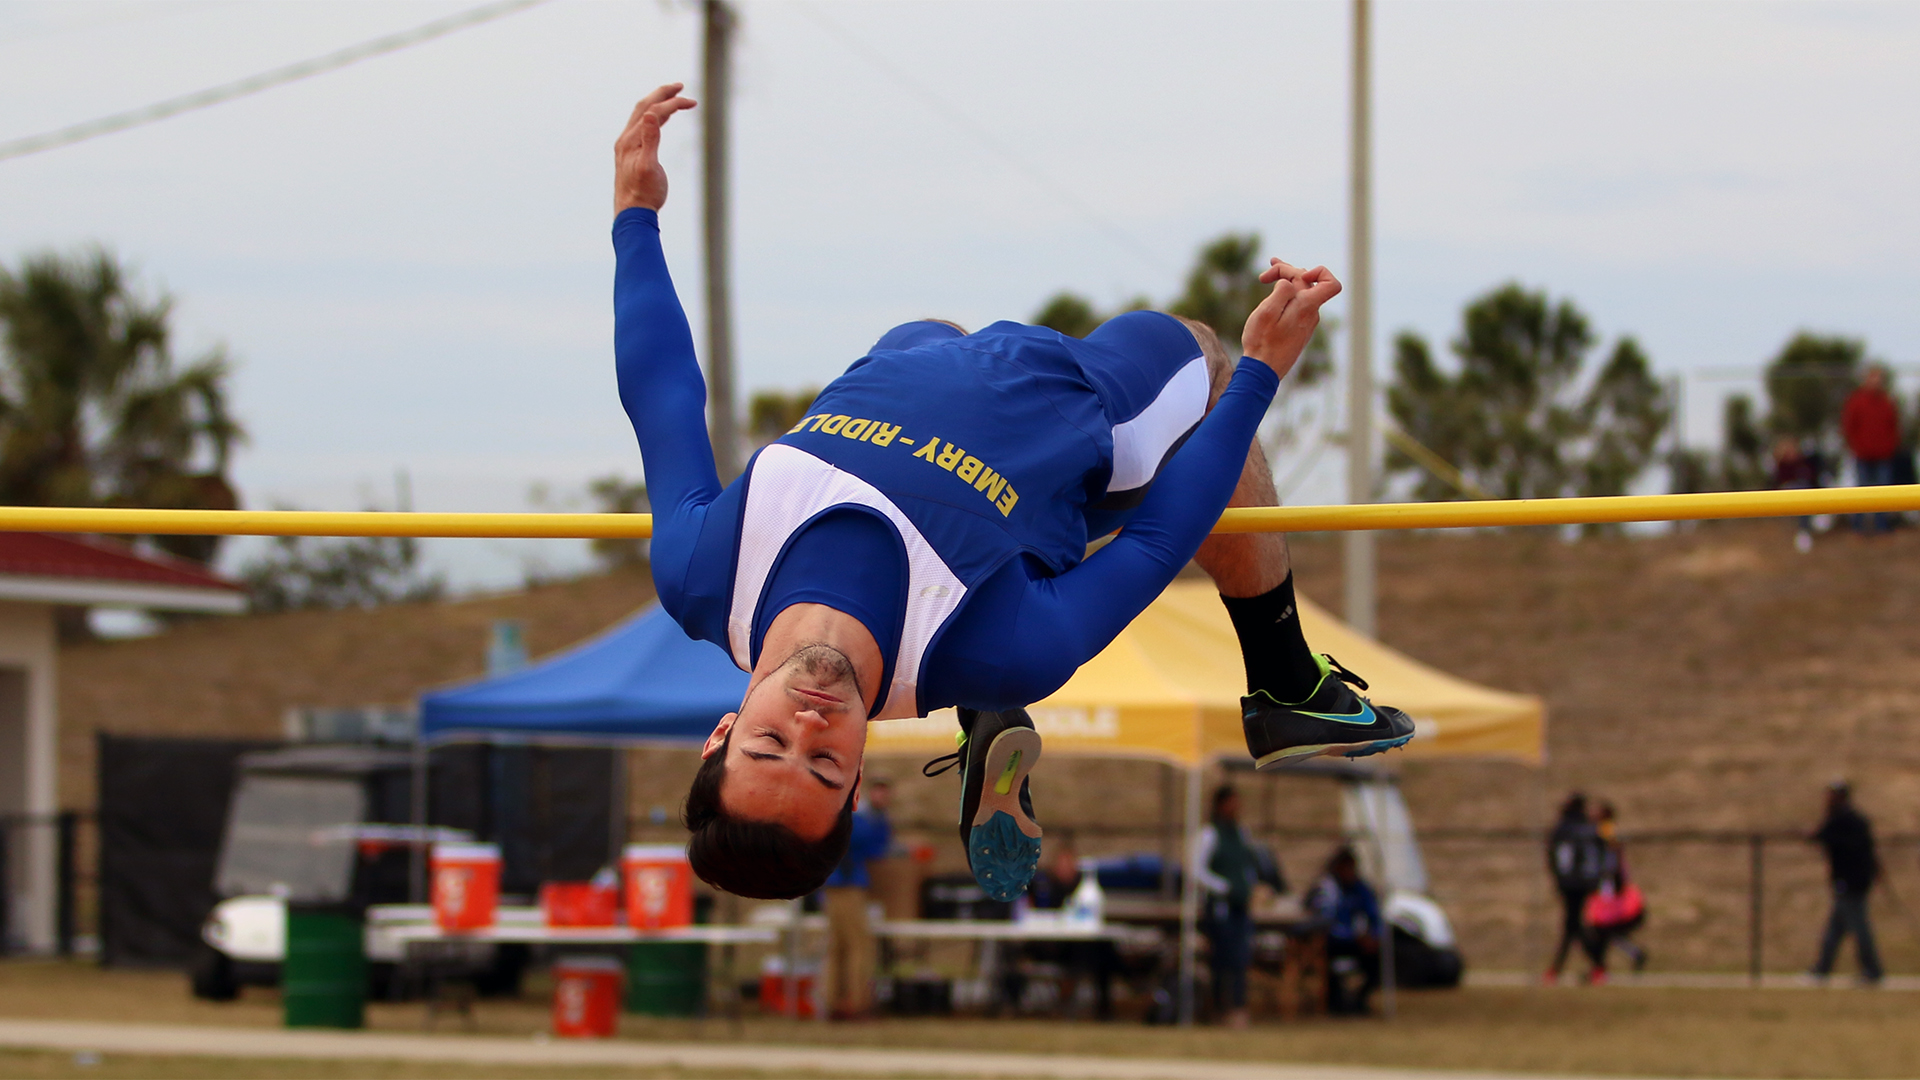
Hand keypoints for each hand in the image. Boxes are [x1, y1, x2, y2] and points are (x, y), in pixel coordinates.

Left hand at [614, 83, 696, 216]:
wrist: (632, 214)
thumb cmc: (643, 194)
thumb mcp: (648, 167)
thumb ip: (650, 139)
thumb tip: (652, 113)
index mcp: (630, 140)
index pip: (652, 112)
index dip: (672, 104)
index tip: (691, 102)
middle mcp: (627, 139)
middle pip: (644, 108)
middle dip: (662, 94)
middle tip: (680, 86)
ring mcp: (628, 146)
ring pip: (643, 117)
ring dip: (659, 104)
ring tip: (675, 98)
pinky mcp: (632, 153)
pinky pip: (643, 128)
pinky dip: (656, 118)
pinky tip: (663, 120)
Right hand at [1240, 257, 1340, 379]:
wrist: (1263, 371)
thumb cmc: (1262, 342)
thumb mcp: (1267, 312)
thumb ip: (1281, 291)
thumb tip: (1289, 281)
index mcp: (1306, 308)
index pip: (1330, 283)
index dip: (1318, 272)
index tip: (1295, 276)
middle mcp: (1311, 314)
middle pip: (1307, 283)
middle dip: (1287, 273)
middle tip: (1265, 274)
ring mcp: (1306, 322)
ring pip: (1301, 294)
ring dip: (1286, 283)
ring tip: (1265, 277)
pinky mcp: (1299, 328)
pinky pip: (1297, 305)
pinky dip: (1286, 297)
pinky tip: (1271, 296)